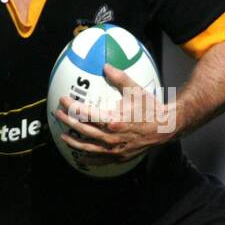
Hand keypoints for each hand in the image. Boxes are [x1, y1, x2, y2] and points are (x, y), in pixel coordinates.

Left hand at [53, 64, 174, 164]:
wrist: (166, 127)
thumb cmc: (151, 108)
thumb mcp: (136, 90)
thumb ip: (119, 78)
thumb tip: (106, 66)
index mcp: (113, 120)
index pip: (85, 113)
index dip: (72, 107)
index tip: (63, 100)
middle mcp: (111, 137)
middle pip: (82, 130)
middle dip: (68, 121)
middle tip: (58, 114)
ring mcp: (115, 149)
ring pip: (88, 147)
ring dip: (73, 141)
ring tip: (63, 136)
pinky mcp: (120, 156)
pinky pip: (100, 159)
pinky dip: (89, 158)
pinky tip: (81, 155)